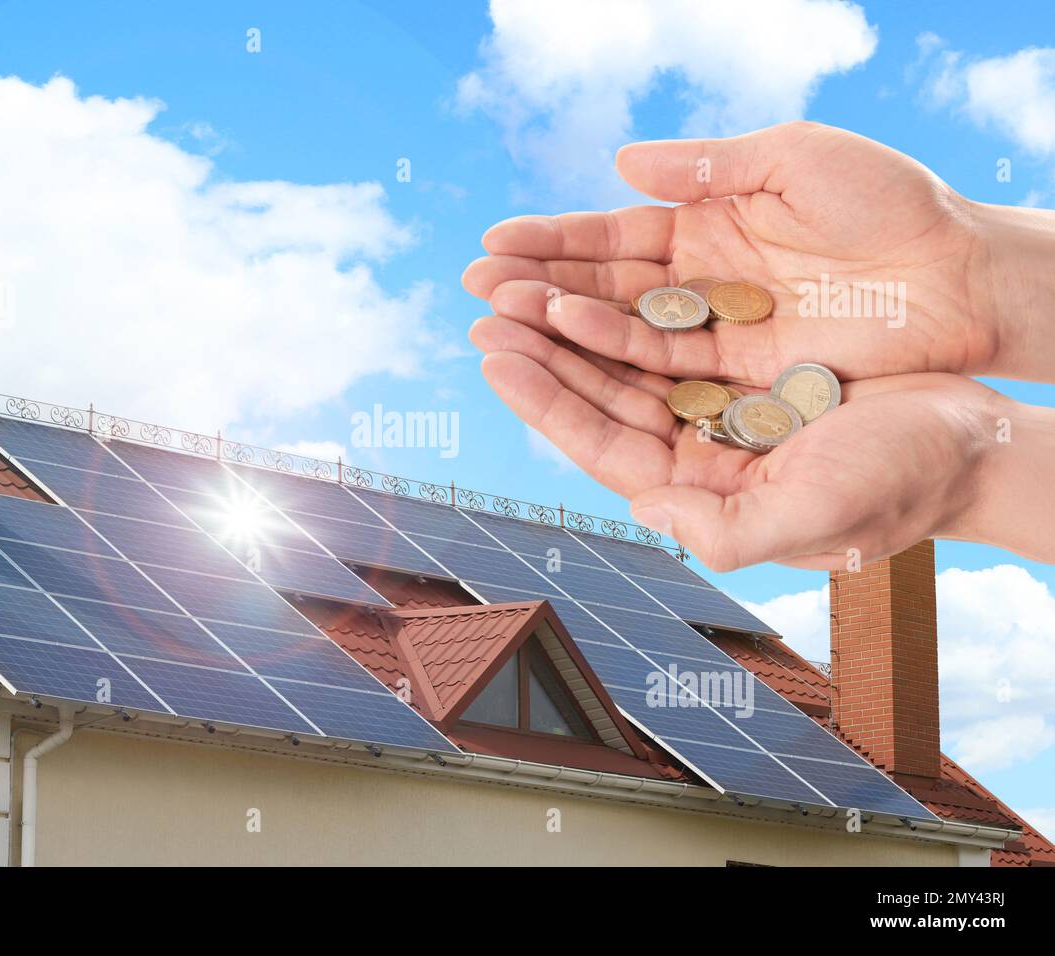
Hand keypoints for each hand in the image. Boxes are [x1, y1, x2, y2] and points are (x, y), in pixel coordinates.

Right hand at [463, 121, 1054, 385]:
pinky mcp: (739, 375)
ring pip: (620, 333)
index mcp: (708, 223)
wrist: (961, 274)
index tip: (493, 244)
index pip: (612, 236)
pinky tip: (561, 352)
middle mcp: (700, 281)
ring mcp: (715, 331)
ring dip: (558, 329)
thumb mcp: (798, 159)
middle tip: (473, 291)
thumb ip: (709, 166)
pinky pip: (663, 371)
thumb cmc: (888, 203)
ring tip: (497, 324)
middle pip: (602, 288)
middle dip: (536, 288)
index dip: (552, 240)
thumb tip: (620, 161)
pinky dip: (611, 363)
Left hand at [469, 314, 1027, 570]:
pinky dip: (630, 307)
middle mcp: (695, 450)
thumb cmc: (898, 482)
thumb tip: (645, 504)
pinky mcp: (741, 368)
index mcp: (699, 487)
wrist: (966, 440)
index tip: (495, 356)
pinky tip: (592, 279)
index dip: (546, 401)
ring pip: (626, 361)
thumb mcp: (815, 514)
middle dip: (542, 354)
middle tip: (485, 307)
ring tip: (517, 288)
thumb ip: (728, 528)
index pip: (602, 443)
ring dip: (572, 326)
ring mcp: (716, 407)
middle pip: (600, 397)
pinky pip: (671, 332)